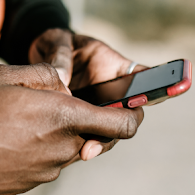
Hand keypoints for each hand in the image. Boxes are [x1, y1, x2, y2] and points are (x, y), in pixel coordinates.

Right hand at [0, 63, 142, 194]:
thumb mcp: (6, 76)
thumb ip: (46, 76)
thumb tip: (65, 82)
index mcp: (61, 119)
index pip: (121, 126)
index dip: (133, 115)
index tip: (130, 107)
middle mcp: (59, 150)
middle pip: (87, 134)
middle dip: (75, 117)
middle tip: (43, 104)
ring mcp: (42, 173)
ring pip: (63, 148)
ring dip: (51, 133)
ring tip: (14, 121)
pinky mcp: (24, 185)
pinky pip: (42, 163)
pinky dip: (34, 148)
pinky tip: (2, 140)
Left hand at [29, 29, 146, 159]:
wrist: (42, 54)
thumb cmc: (57, 43)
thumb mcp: (59, 41)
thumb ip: (61, 55)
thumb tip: (61, 78)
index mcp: (114, 69)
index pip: (143, 83)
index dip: (152, 94)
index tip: (148, 103)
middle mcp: (111, 92)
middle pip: (126, 117)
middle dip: (117, 131)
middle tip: (98, 142)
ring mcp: (96, 109)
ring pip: (107, 131)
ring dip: (99, 142)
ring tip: (85, 153)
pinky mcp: (79, 119)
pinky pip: (85, 134)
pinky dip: (79, 143)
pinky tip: (67, 150)